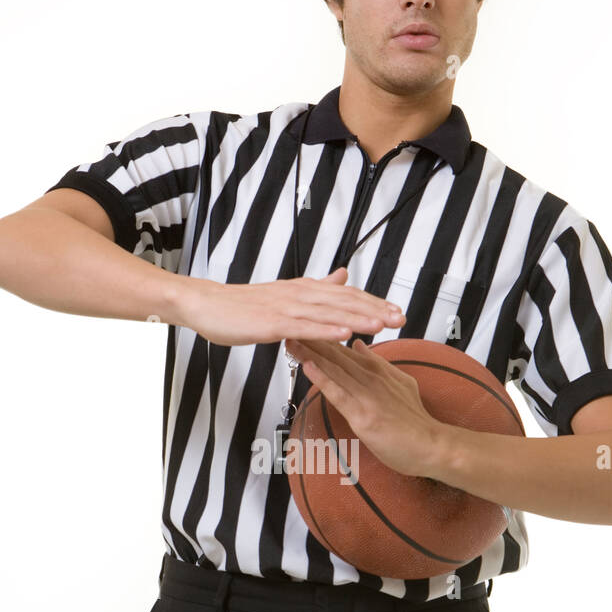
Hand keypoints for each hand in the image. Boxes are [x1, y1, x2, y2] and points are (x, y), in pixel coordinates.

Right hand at [175, 266, 404, 346]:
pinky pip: (305, 328)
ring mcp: (287, 309)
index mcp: (305, 289)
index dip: (374, 302)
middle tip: (402, 318)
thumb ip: (317, 287)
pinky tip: (344, 335)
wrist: (209, 305)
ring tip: (383, 325)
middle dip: (375, 310)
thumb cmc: (245, 305)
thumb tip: (343, 276)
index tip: (399, 311)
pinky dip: (326, 331)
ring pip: (329, 314)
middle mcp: (300, 295)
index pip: (347, 295)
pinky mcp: (273, 323)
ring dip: (357, 319)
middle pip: (344, 302)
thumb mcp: (287, 293)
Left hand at [285, 335, 448, 477]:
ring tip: (290, 339)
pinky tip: (307, 367)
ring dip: (310, 354)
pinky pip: (339, 394)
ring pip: (334, 370)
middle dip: (310, 338)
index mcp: (377, 370)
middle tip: (288, 322)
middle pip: (335, 354)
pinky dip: (323, 379)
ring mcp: (367, 395)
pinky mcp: (364, 415)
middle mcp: (370, 378)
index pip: (344, 348)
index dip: (322, 335)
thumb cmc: (415, 420)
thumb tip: (359, 345)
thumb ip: (377, 363)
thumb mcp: (400, 382)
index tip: (304, 323)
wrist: (431, 445)